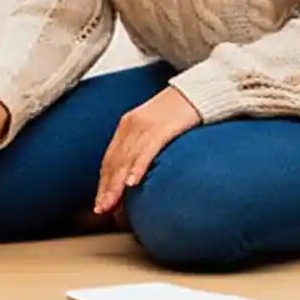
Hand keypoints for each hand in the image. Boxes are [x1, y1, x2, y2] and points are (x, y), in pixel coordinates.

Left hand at [95, 87, 200, 213]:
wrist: (198, 90)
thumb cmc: (179, 112)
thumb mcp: (155, 127)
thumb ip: (144, 146)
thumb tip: (138, 172)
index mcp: (127, 126)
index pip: (110, 159)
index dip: (104, 182)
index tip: (100, 202)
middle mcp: (131, 126)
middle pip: (114, 161)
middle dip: (106, 187)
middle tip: (101, 209)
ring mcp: (145, 126)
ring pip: (126, 159)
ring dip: (116, 184)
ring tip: (110, 203)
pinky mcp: (163, 127)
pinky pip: (147, 151)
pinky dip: (138, 167)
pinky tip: (132, 183)